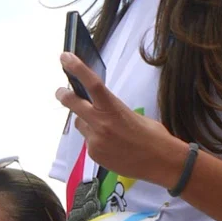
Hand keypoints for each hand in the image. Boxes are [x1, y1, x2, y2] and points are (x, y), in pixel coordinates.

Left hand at [57, 55, 187, 188]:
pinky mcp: (95, 154)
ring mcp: (96, 140)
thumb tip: (99, 109)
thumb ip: (112, 110)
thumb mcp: (133, 115)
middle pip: (73, 104)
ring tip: (106, 130)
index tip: (65, 57)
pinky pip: (88, 141)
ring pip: (81, 124)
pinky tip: (111, 145)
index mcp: (114, 109)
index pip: (92, 84)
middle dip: (64, 96)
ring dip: (86, 122)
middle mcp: (101, 124)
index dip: (76, 68)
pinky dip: (95, 140)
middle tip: (60, 91)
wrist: (161, 163)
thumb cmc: (153, 136)